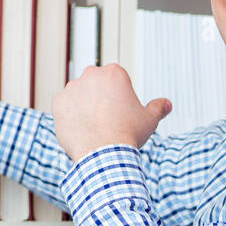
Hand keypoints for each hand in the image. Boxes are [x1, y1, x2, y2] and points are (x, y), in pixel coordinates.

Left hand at [51, 63, 170, 162]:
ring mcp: (72, 88)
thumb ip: (158, 108)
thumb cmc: (128, 134)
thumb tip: (167, 104)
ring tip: (94, 129)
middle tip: (107, 121)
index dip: (119, 99)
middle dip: (100, 100)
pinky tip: (81, 131)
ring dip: (84, 108)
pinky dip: (71, 118)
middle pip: (95, 86)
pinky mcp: (58, 103)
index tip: (121, 114)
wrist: (104, 153)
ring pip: (78, 97)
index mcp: (114, 73)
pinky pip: (64, 109)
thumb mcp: (149, 120)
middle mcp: (90, 74)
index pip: (115, 82)